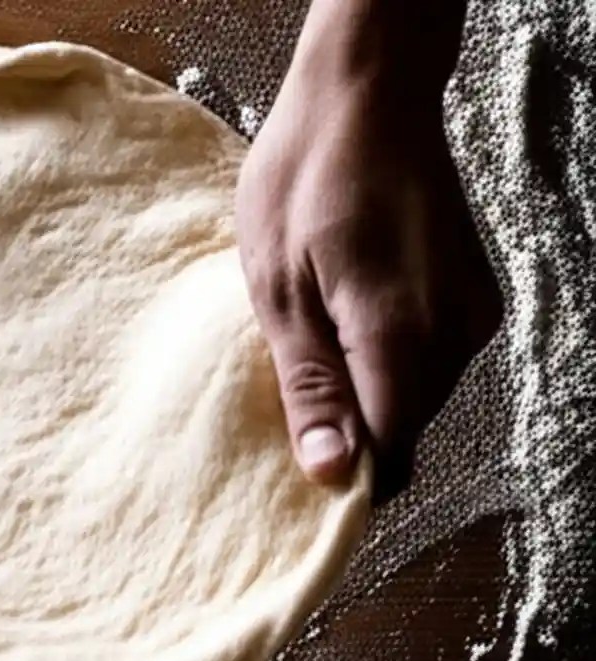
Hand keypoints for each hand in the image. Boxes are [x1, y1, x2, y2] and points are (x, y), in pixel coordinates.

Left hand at [236, 0, 498, 501]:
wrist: (366, 94)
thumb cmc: (305, 178)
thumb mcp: (277, 287)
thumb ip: (311, 384)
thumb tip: (333, 475)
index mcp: (401, 337)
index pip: (391, 453)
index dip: (346, 471)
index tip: (296, 462)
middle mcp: (455, 333)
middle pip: (406, 426)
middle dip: (352, 426)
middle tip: (288, 381)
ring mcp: (473, 310)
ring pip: (419, 393)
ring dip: (368, 387)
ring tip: (314, 332)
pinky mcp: (474, 292)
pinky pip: (431, 355)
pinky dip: (389, 355)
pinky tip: (346, 313)